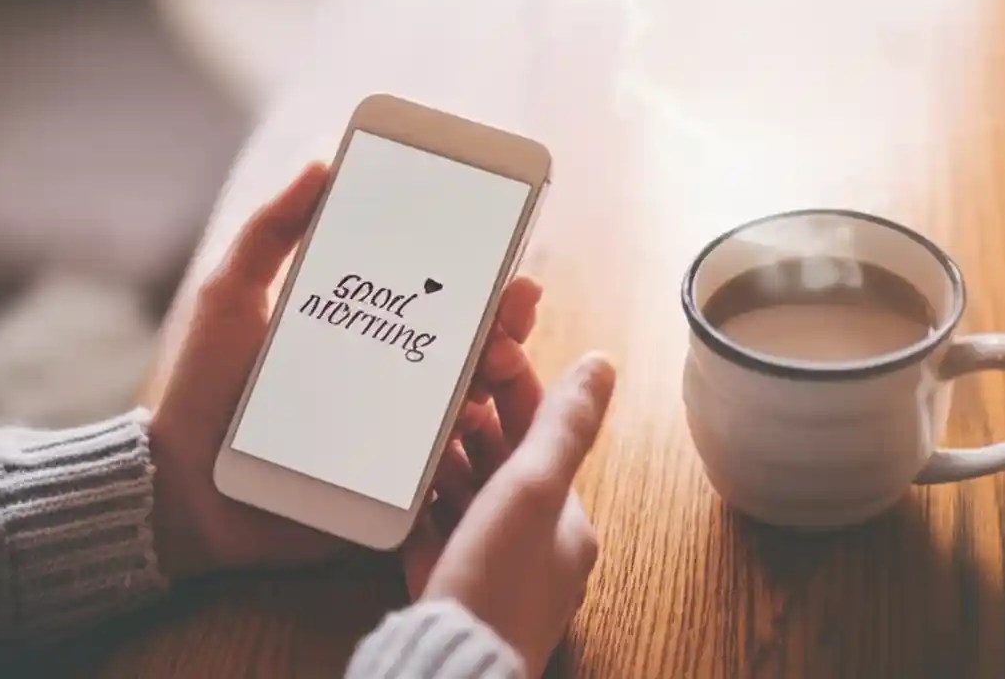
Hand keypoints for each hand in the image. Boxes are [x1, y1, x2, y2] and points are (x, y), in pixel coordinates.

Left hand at [148, 162, 542, 579]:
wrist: (181, 485)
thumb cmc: (204, 390)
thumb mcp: (231, 298)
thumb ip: (270, 232)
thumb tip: (320, 164)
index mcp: (361, 334)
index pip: (434, 303)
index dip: (478, 281)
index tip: (506, 258)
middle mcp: (386, 382)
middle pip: (465, 348)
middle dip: (503, 324)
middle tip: (516, 305)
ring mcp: (391, 437)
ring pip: (466, 402)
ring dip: (494, 374)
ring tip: (498, 356)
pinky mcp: (386, 489)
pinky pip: (440, 464)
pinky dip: (462, 438)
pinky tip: (469, 415)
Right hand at [403, 353, 615, 675]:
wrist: (448, 670)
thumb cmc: (498, 582)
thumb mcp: (533, 490)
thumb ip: (563, 427)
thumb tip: (602, 364)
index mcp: (567, 524)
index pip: (546, 442)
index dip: (518, 394)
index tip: (486, 356)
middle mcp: (536, 549)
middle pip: (505, 469)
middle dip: (475, 427)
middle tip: (441, 389)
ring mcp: (490, 570)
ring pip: (469, 500)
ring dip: (447, 461)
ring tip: (417, 428)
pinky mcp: (450, 588)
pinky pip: (438, 534)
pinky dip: (424, 505)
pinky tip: (402, 482)